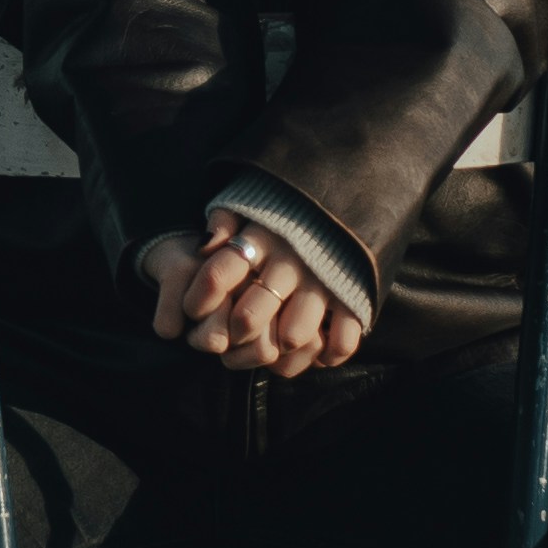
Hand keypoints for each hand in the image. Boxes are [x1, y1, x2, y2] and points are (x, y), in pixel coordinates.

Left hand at [139, 209, 365, 380]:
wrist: (349, 193)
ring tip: (272, 345)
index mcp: (262, 236)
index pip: (219, 275)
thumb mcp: (252, 201)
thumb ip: (224, 220)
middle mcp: (292, 261)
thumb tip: (204, 246)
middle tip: (234, 334)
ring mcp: (325, 282)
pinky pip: (341, 342)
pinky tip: (313, 350)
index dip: (199, 299)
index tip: (193, 310)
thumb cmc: (287, 208)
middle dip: (234, 334)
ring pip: (293, 337)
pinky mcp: (354, 297)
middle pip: (249, 318)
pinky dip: (326, 354)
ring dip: (277, 349)